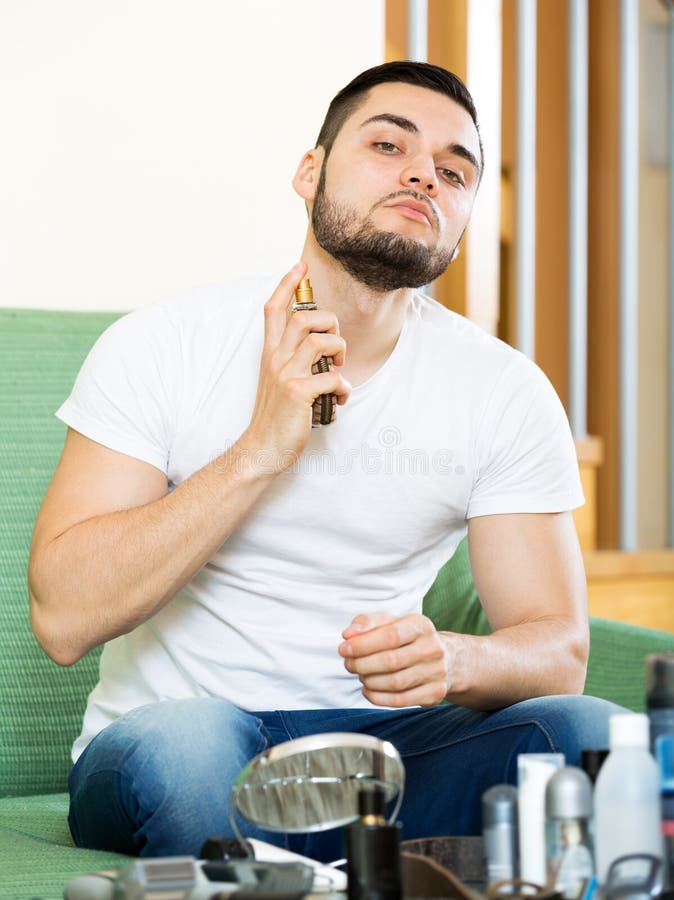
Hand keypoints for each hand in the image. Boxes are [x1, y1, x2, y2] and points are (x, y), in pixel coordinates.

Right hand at [240, 262, 350, 472]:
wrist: (262, 449)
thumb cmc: (276, 417)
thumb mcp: (279, 381)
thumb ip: (295, 362)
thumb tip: (324, 353)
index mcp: (269, 354)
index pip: (274, 310)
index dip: (287, 285)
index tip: (301, 266)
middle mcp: (275, 359)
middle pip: (303, 318)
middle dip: (329, 323)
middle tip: (335, 346)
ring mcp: (285, 374)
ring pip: (319, 341)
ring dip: (339, 352)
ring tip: (339, 371)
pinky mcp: (297, 393)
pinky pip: (332, 378)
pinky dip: (344, 387)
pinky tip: (341, 399)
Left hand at [338, 612, 450, 706]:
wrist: (446, 659)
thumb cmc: (409, 639)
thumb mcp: (391, 623)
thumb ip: (368, 623)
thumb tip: (349, 634)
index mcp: (421, 625)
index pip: (390, 635)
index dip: (362, 644)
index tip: (344, 649)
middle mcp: (432, 648)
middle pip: (391, 661)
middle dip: (362, 664)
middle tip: (349, 664)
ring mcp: (436, 672)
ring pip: (395, 682)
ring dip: (369, 681)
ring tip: (360, 675)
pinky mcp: (434, 693)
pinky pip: (401, 700)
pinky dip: (378, 698)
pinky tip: (369, 690)